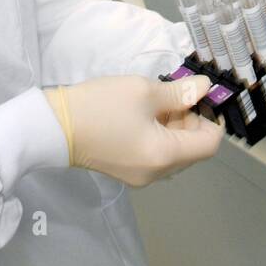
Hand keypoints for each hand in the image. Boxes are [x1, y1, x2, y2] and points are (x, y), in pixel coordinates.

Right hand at [45, 75, 224, 186]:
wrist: (53, 127)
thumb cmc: (101, 107)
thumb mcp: (144, 91)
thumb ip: (179, 92)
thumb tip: (204, 89)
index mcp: (165, 156)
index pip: (209, 144)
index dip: (212, 118)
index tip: (202, 96)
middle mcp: (157, 173)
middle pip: (193, 150)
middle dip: (192, 120)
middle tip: (178, 93)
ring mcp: (141, 176)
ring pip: (175, 152)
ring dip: (176, 127)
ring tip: (159, 101)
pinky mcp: (127, 171)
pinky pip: (157, 155)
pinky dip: (160, 135)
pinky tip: (145, 114)